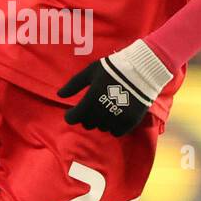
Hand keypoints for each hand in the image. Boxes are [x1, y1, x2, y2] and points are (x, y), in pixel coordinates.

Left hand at [57, 39, 172, 135]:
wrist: (141, 70)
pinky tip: (114, 115)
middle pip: (87, 124)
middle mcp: (102, 112)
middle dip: (86, 117)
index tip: (72, 111)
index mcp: (91, 100)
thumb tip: (59, 95)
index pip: (73, 118)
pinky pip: (115, 132)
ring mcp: (117, 118)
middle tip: (91, 107)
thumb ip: (74, 85)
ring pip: (101, 128)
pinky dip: (113, 126)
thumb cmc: (112, 68)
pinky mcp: (129, 122)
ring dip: (100, 121)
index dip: (70, 115)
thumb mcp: (90, 72)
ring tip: (105, 108)